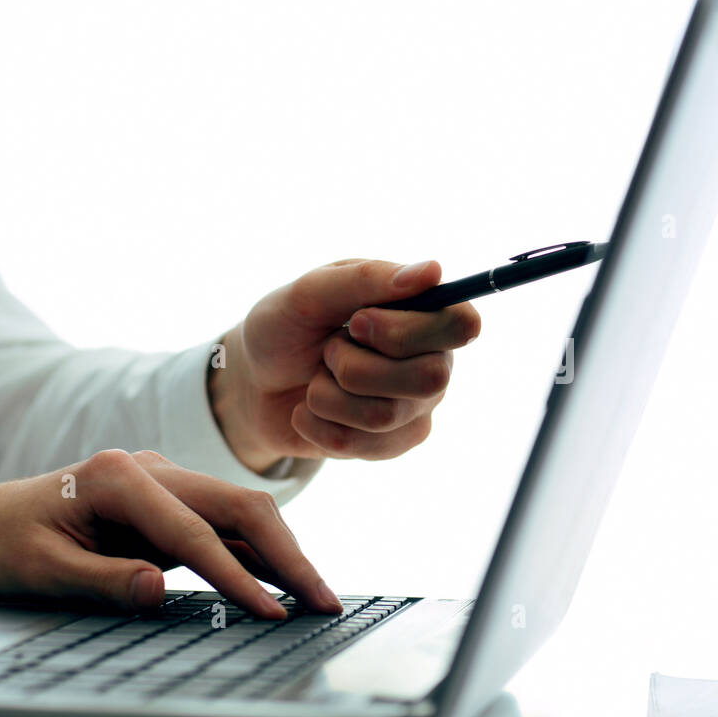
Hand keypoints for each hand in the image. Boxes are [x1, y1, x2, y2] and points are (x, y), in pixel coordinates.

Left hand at [0, 449, 340, 616]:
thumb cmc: (1, 545)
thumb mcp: (40, 571)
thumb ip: (101, 579)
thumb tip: (159, 590)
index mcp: (117, 476)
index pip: (194, 531)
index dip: (237, 577)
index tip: (272, 613)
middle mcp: (151, 469)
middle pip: (239, 505)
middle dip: (288, 554)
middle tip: (325, 601)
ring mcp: (165, 482)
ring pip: (242, 512)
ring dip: (282, 553)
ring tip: (318, 597)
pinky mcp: (170, 504)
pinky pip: (224, 526)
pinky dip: (256, 555)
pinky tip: (284, 582)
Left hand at [209, 259, 480, 470]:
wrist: (254, 382)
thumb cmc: (286, 326)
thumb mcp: (309, 292)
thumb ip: (367, 280)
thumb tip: (432, 271)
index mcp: (423, 312)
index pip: (463, 325)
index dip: (411, 330)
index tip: (358, 322)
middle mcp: (433, 359)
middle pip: (430, 378)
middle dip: (356, 367)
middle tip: (328, 350)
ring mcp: (416, 407)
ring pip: (384, 415)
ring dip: (328, 394)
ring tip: (317, 378)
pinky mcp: (391, 443)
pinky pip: (360, 445)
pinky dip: (317, 424)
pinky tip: (310, 409)